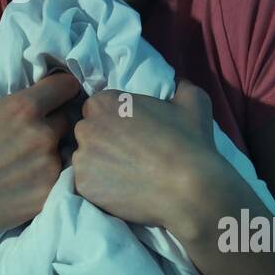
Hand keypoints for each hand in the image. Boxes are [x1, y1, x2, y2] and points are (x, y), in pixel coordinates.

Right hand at [0, 69, 82, 247]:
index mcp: (24, 108)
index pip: (66, 86)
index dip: (61, 87)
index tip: (55, 93)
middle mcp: (43, 134)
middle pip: (66, 120)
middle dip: (53, 122)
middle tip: (34, 132)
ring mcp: (49, 166)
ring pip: (63, 151)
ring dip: (51, 152)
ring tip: (29, 161)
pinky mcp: (48, 194)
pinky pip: (59, 179)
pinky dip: (49, 178)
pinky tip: (30, 182)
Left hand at [71, 79, 254, 241]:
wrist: (189, 191)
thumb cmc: (190, 142)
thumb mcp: (193, 100)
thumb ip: (178, 86)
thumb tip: (176, 83)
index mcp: (104, 102)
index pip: (99, 107)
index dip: (115, 120)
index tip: (132, 132)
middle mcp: (85, 127)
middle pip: (88, 132)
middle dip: (103, 140)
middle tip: (129, 154)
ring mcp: (81, 158)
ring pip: (86, 159)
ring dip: (100, 164)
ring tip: (128, 175)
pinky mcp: (83, 186)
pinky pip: (88, 184)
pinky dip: (101, 187)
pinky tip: (123, 191)